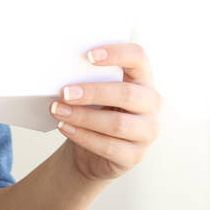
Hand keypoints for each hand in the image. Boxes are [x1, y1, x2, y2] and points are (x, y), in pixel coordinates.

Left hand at [51, 43, 161, 182]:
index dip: (117, 53)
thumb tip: (62, 72)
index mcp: (142, 79)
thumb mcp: (95, 93)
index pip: (138, 57)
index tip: (88, 55)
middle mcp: (151, 104)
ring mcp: (147, 131)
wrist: (92, 153)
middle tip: (64, 92)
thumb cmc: (94, 113)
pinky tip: (65, 127)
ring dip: (83, 116)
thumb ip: (88, 79)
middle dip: (93, 92)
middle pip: (127, 94)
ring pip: (117, 123)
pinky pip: (109, 146)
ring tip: (58, 110)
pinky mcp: (135, 156)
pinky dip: (83, 136)